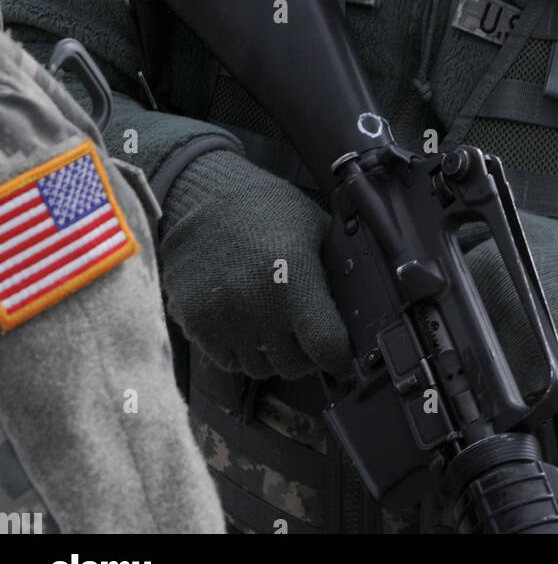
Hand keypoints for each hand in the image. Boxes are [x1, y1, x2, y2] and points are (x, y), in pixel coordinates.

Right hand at [159, 149, 351, 380]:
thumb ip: (334, 267)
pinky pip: (226, 360)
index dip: (339, 355)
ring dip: (271, 355)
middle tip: (303, 334)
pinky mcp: (195, 322)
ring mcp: (222, 318)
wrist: (203, 195)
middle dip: (304, 354)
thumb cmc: (265, 207)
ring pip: (259, 368)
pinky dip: (239, 351)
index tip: (340, 353)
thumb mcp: (313, 226)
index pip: (326, 347)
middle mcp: (257, 306)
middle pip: (293, 366)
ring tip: (272, 325)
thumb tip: (356, 304)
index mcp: (294, 280)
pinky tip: (244, 323)